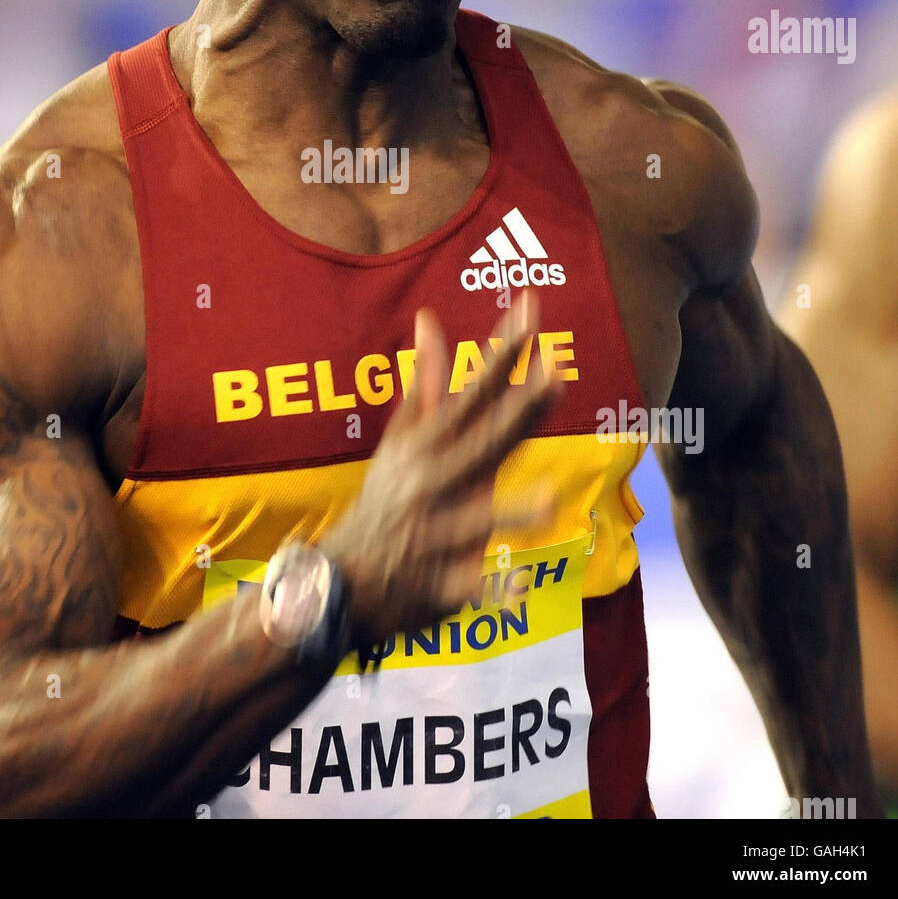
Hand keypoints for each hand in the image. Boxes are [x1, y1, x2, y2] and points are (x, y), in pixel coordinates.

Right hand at [323, 291, 561, 645]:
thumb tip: (430, 319)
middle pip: (484, 442)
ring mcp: (437, 534)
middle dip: (519, 411)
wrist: (341, 580)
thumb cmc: (387, 499)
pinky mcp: (439, 584)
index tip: (530, 309)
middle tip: (556, 375)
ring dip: (509, 512)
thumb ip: (427, 382)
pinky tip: (517, 587)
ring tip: (549, 500)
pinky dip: (490, 590)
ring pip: (476, 521)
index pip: (474, 390)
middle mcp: (435, 482)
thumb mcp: (402, 440)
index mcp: (429, 445)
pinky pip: (468, 588)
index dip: (503, 351)